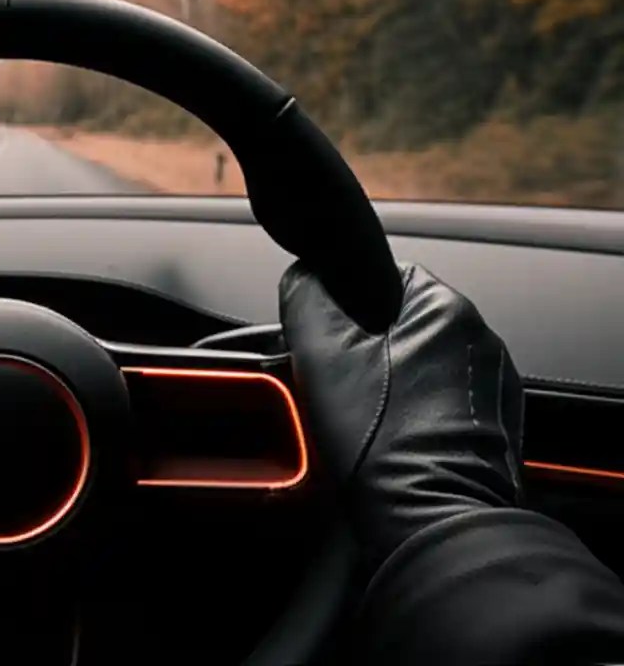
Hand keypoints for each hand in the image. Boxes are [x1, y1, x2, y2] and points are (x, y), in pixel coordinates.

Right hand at [280, 262, 523, 564]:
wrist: (429, 523)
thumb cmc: (384, 446)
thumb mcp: (321, 357)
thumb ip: (307, 298)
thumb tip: (305, 276)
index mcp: (447, 310)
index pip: (384, 279)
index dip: (344, 311)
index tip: (327, 346)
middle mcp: (482, 343)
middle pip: (402, 328)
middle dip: (366, 355)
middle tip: (339, 389)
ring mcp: (493, 390)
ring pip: (421, 369)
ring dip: (390, 388)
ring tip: (365, 423)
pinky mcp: (493, 431)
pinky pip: (441, 407)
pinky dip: (415, 420)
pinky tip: (392, 443)